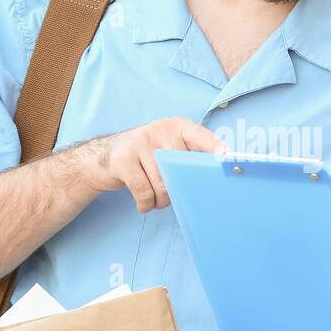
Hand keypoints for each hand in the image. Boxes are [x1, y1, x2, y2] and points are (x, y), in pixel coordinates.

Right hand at [84, 116, 228, 211]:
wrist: (102, 157)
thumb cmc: (144, 157)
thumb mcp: (166, 147)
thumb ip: (187, 155)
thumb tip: (212, 177)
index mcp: (176, 126)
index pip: (201, 137)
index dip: (215, 149)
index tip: (228, 158)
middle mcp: (159, 129)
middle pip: (181, 170)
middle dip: (177, 190)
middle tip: (169, 195)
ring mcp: (139, 142)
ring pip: (163, 185)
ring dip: (160, 201)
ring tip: (154, 198)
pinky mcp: (122, 159)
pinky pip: (144, 192)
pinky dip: (145, 204)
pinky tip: (143, 204)